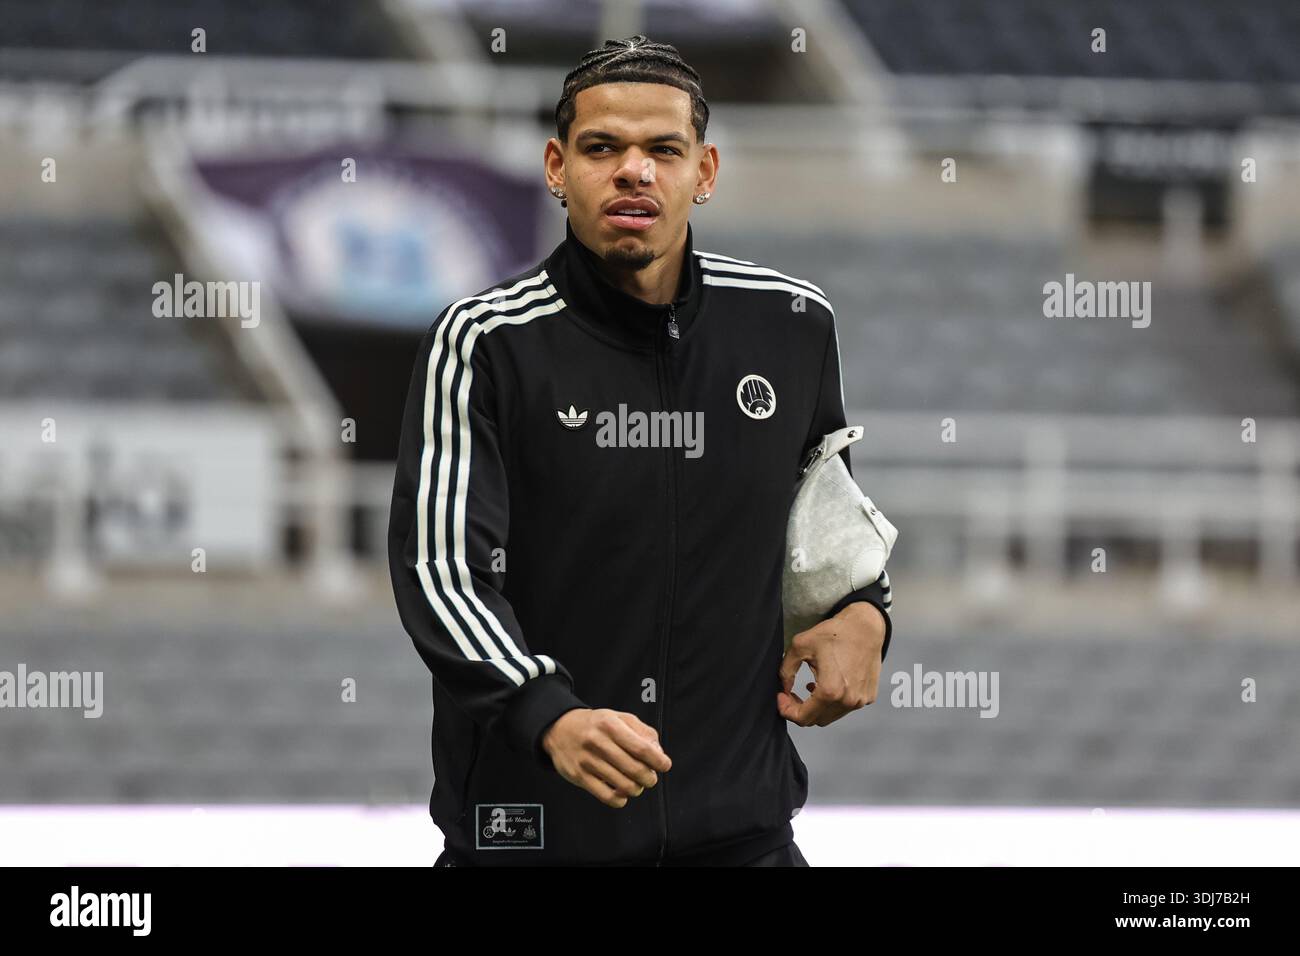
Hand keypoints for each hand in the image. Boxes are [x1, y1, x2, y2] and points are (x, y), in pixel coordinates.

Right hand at [541, 709, 671, 807]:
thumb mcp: (619, 718)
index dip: (658, 760)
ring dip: (637, 788)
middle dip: (650, 778)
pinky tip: (622, 793)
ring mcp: (587, 761)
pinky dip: (620, 800)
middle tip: (650, 777)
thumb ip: (642, 732)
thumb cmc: (595, 724)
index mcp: (610, 725)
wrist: (559, 728)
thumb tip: (658, 753)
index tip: (665, 765)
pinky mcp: (579, 776)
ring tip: (637, 784)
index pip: (641, 747)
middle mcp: (597, 742)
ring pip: (623, 785)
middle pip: (634, 769)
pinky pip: (606, 796)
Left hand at [777, 602, 885, 726]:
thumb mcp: (800, 646)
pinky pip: (845, 708)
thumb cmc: (834, 633)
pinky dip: (834, 701)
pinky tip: (830, 684)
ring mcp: (860, 700)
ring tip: (812, 686)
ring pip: (831, 716)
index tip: (782, 697)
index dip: (787, 710)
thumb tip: (784, 689)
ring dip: (817, 705)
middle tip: (792, 693)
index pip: (803, 718)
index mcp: (830, 691)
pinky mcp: (869, 696)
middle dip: (800, 709)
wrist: (865, 627)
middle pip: (816, 720)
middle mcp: (848, 700)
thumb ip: (786, 671)